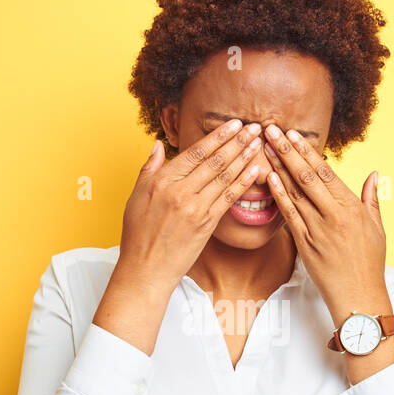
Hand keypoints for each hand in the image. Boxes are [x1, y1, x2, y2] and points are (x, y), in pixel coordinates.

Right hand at [115, 119, 264, 293]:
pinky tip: (255, 171)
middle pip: (214, 161)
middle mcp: (179, 192)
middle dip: (237, 142)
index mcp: (162, 181)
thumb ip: (149, 169)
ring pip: (224, 177)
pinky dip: (243, 183)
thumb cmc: (138, 234)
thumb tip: (159, 145)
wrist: (146, 269)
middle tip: (254, 127)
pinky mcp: (206, 224)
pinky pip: (228, 198)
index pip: (195, 152)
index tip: (233, 125)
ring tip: (257, 144)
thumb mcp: (136, 196)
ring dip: (244, 158)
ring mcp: (195, 208)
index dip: (217, 136)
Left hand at [262, 125, 388, 325]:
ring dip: (277, 167)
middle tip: (270, 130)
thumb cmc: (369, 263)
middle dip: (287, 151)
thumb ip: (371, 199)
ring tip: (264, 147)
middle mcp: (333, 215)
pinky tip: (268, 178)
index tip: (293, 133)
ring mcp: (317, 230)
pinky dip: (278, 195)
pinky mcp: (304, 245)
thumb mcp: (377, 228)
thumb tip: (373, 174)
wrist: (359, 297)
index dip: (307, 151)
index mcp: (351, 207)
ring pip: (294, 192)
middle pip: (306, 176)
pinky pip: (289, 215)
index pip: (326, 172)